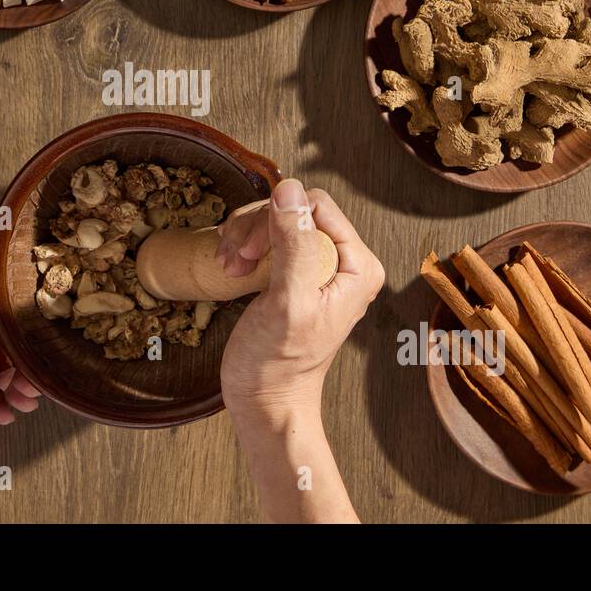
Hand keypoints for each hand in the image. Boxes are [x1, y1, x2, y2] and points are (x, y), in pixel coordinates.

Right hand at [218, 179, 383, 420]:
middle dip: (257, 228)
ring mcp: (319, 266)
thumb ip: (294, 244)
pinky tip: (233, 266)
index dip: (276, 218)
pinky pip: (269, 236)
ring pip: (277, 219)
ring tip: (232, 264)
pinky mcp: (295, 272)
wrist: (264, 400)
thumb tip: (289, 190)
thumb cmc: (279, 363)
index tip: (250, 248)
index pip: (316, 205)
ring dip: (246, 236)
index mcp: (358, 265)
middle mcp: (344, 261)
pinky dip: (245, 245)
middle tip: (237, 258)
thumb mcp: (288, 301)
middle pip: (294, 209)